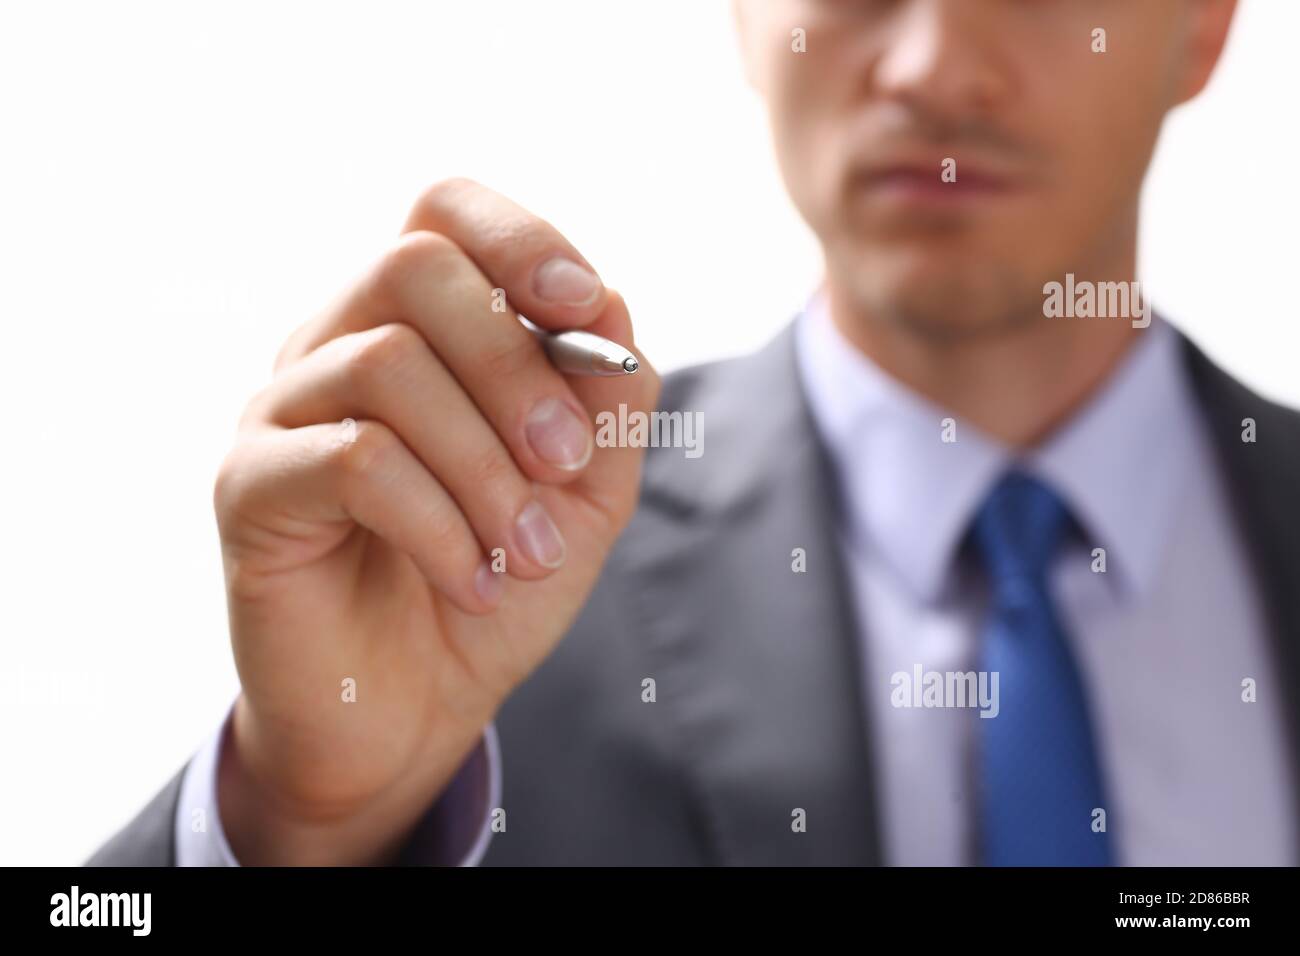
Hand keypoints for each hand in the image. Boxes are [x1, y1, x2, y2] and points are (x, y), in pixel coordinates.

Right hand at [212, 178, 659, 863]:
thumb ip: (607, 403)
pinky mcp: (248, 486)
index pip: (445, 212)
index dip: (521, 239)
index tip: (584, 309)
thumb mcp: (584, 494)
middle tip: (563, 463)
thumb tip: (610, 306)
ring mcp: (282, 410)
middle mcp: (336, 345)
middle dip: (516, 366)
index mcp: (418, 329)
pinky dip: (437, 523)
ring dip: (485, 465)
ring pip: (387, 364)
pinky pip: (352, 460)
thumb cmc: (497, 581)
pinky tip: (471, 583)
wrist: (414, 708)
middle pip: (415, 268)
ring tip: (526, 548)